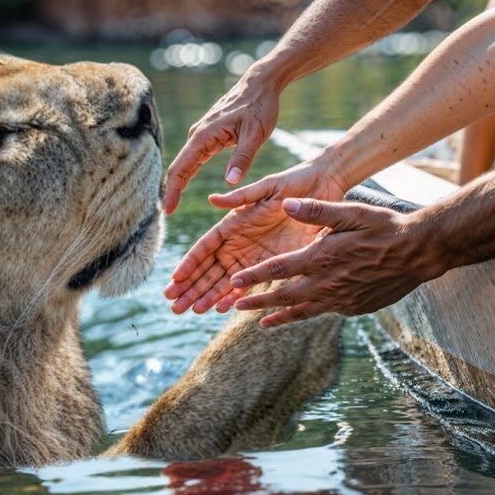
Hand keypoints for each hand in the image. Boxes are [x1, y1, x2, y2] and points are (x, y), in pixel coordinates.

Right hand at [163, 71, 280, 213]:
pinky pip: (195, 157)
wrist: (260, 84)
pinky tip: (185, 184)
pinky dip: (188, 171)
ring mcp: (202, 134)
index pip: (182, 167)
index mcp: (204, 135)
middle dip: (172, 189)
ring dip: (179, 182)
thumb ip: (243, 157)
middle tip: (169, 212)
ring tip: (174, 203)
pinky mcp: (210, 135)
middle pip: (179, 166)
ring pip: (186, 162)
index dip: (173, 190)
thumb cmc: (260, 106)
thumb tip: (230, 182)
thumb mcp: (256, 134)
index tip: (169, 210)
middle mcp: (198, 134)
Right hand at [164, 161, 344, 313]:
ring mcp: (252, 254)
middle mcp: (238, 241)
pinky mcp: (270, 263)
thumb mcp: (267, 188)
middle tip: (174, 305)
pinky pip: (247, 283)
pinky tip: (221, 309)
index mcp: (233, 223)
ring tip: (191, 311)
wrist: (321, 189)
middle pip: (208, 268)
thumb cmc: (292, 183)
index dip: (189, 264)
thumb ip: (241, 197)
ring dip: (207, 295)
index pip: (205, 247)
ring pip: (223, 280)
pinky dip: (234, 296)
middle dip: (191, 287)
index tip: (175, 280)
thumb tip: (213, 199)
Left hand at [230, 199, 447, 327]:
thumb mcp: (351, 212)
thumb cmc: (385, 227)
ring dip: (280, 316)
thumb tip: (286, 205)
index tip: (233, 282)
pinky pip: (325, 312)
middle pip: (284, 297)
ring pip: (303, 311)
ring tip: (262, 323)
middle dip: (258, 303)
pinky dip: (308, 314)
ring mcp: (342, 299)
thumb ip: (317, 210)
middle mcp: (328, 284)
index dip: (253, 277)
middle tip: (236, 307)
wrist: (419, 252)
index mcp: (322, 258)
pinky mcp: (355, 307)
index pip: (278, 270)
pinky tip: (302, 313)